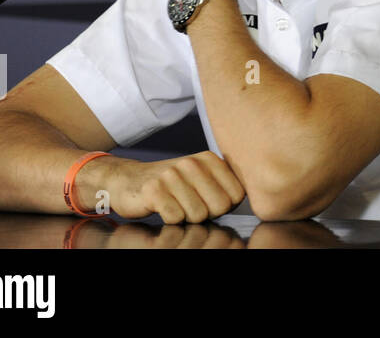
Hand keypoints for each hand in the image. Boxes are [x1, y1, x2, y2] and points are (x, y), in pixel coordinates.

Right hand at [87, 151, 246, 224]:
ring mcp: (172, 175)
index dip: (224, 206)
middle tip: (190, 205)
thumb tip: (251, 200)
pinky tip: (162, 207)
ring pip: (198, 215)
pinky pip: (175, 218)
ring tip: (175, 204)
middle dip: (206, 214)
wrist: (127, 181)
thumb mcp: (200, 178)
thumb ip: (224, 186)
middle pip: (219, 207)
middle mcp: (192, 163)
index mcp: (209, 159)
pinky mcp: (154, 189)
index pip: (237, 195)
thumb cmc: (170, 185)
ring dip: (186, 217)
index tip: (208, 201)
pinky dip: (170, 219)